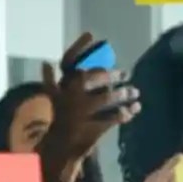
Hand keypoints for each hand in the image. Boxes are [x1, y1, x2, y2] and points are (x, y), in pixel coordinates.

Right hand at [39, 32, 141, 165]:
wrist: (59, 147)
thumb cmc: (60, 118)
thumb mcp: (53, 97)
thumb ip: (53, 79)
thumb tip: (47, 62)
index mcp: (62, 87)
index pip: (69, 61)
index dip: (79, 46)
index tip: (91, 34)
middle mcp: (70, 97)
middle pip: (94, 78)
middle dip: (112, 75)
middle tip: (126, 74)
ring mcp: (81, 113)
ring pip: (107, 98)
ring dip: (124, 95)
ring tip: (135, 93)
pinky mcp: (92, 128)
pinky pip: (113, 118)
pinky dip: (125, 114)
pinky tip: (133, 110)